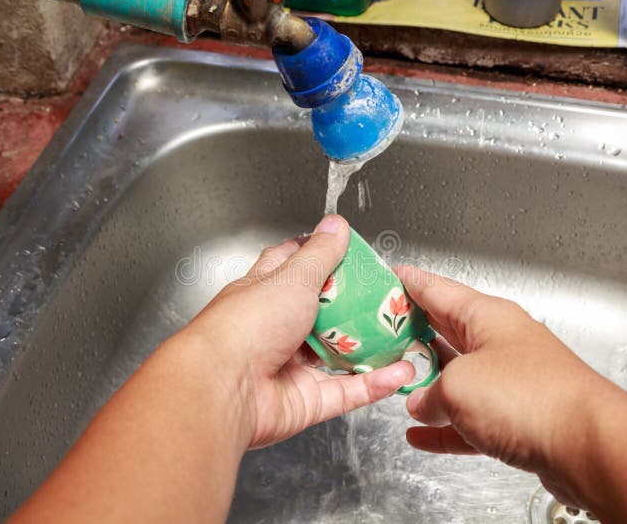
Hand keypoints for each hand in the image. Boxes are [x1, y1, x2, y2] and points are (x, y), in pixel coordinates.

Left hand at [181, 215, 414, 448]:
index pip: (291, 267)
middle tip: (387, 296)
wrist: (224, 389)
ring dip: (371, 347)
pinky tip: (401, 371)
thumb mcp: (291, 278)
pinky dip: (375, 383)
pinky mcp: (306, 401)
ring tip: (402, 334)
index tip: (348, 251)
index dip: (318, 255)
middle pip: (322, 313)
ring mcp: (291, 367)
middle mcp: (275, 329)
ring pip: (339, 355)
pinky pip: (348, 391)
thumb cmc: (246, 325)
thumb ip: (319, 254)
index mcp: (263, 293)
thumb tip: (334, 225)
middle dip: (354, 306)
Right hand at [395, 266, 613, 505]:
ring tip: (396, 386)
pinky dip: (444, 426)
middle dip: (411, 333)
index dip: (408, 283)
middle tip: (380, 334)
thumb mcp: (457, 387)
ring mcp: (511, 381)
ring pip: (457, 378)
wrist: (589, 447)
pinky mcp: (518, 419)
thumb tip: (421, 406)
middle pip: (445, 332)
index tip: (388, 278)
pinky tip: (420, 435)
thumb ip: (428, 394)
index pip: (437, 289)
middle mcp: (500, 343)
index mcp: (486, 316)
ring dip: (426, 385)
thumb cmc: (532, 399)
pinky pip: (470, 419)